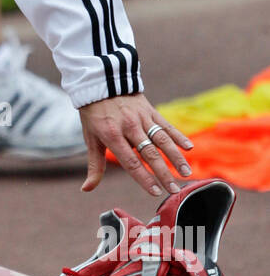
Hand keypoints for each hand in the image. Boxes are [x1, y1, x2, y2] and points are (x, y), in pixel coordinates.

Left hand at [79, 92, 193, 198]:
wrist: (101, 83)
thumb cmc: (94, 116)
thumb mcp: (91, 140)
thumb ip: (94, 166)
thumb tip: (87, 189)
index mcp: (112, 136)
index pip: (131, 161)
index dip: (144, 178)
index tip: (155, 192)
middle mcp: (129, 127)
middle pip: (150, 153)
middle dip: (163, 173)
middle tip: (174, 189)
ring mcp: (142, 118)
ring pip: (162, 139)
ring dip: (176, 157)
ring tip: (186, 172)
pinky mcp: (150, 111)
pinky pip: (166, 125)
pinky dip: (178, 136)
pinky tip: (189, 148)